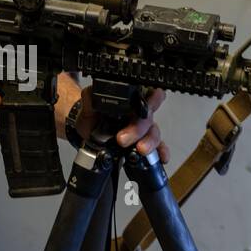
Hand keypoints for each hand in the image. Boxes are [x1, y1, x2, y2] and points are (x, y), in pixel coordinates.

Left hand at [55, 73, 169, 163]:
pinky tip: (163, 157)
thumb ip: (89, 98)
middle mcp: (139, 114)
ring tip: (140, 149)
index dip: (152, 99)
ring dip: (149, 142)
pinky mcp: (143, 144)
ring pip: (153, 133)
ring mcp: (143, 130)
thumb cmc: (93, 116)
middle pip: (148, 118)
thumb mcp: (88, 106)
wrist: (88, 134)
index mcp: (130, 101)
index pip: (147, 95)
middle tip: (122, 138)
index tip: (146, 106)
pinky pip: (158, 147)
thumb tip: (89, 93)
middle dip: (139, 128)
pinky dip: (161, 152)